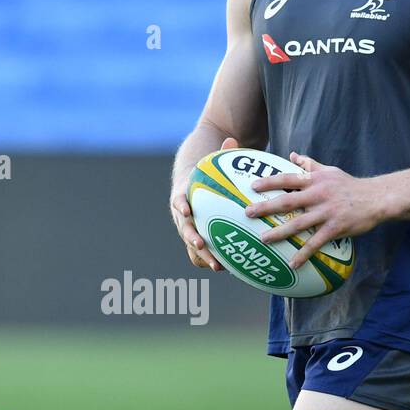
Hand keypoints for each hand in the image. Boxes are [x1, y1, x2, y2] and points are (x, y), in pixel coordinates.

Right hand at [170, 137, 238, 270]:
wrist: (190, 188)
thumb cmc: (204, 175)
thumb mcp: (210, 163)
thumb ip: (220, 153)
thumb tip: (231, 139)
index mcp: (183, 197)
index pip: (178, 202)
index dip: (182, 207)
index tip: (187, 211)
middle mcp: (181, 217)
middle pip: (184, 229)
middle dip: (191, 238)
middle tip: (201, 245)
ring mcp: (187, 230)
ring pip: (191, 247)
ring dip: (202, 257)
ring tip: (217, 267)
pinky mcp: (195, 239)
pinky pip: (200, 254)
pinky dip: (211, 261)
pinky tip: (229, 269)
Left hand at [246, 152, 384, 267]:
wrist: (376, 198)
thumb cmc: (349, 185)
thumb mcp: (329, 171)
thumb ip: (309, 164)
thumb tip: (292, 154)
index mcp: (315, 180)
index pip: (288, 179)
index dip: (270, 182)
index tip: (253, 187)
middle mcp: (318, 195)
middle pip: (288, 201)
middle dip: (266, 207)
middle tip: (248, 213)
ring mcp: (326, 213)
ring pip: (298, 224)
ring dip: (279, 232)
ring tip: (263, 239)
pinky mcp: (335, 228)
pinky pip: (316, 243)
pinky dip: (303, 254)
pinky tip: (292, 264)